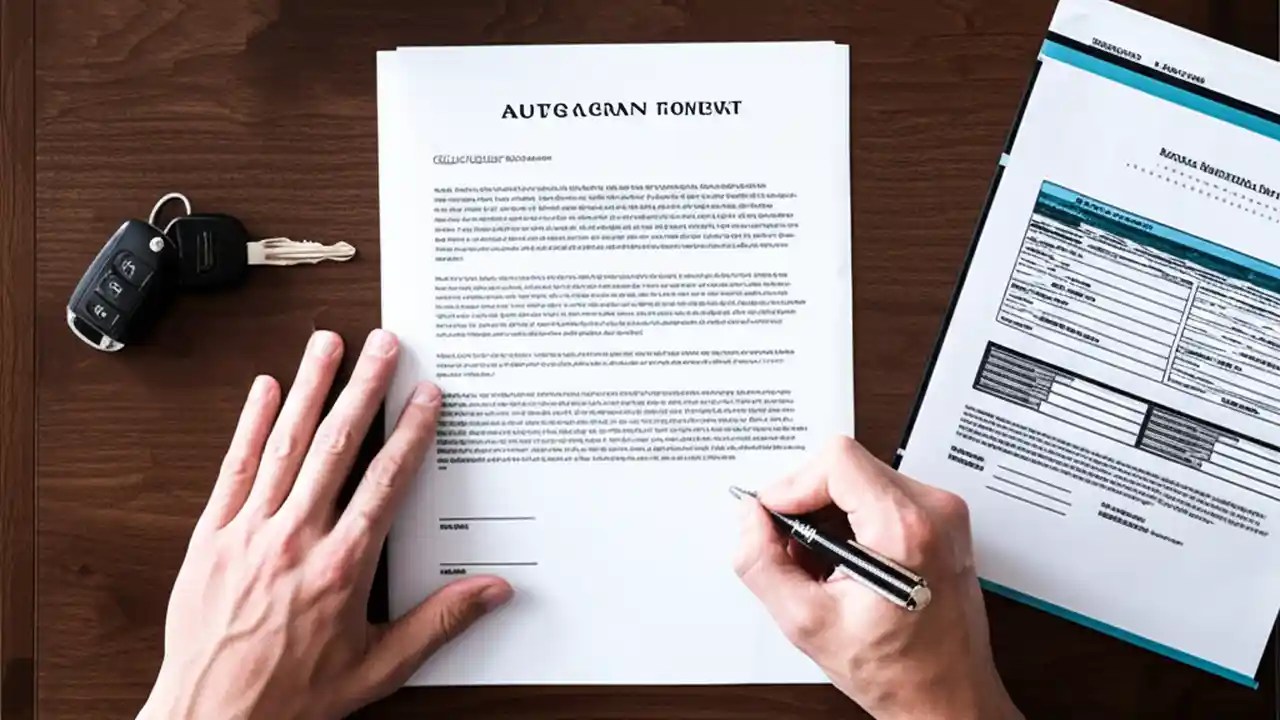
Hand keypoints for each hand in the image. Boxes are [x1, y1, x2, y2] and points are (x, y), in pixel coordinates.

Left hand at [139, 330, 512, 719]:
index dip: (410, 433)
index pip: (385, 482)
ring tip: (326, 345)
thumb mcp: (379, 668)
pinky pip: (234, 470)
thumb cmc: (293, 695)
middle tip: (382, 345)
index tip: (425, 397)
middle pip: (336, 446)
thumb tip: (493, 592)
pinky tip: (263, 391)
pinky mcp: (211, 537)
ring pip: (285, 445)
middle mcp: (296, 539)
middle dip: (363, 388)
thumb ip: (439, 622)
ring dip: (309, 389)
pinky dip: (250, 427)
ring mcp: (249, 533)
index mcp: (342, 567)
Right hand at [734, 437, 1020, 719]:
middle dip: (808, 502)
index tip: (775, 514)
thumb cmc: (898, 671)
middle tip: (795, 550)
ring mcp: (944, 513)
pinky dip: (852, 519)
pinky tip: (846, 561)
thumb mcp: (808, 622)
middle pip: (847, 466)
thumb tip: (749, 519)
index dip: (793, 484)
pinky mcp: (943, 520)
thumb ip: (762, 563)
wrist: (948, 698)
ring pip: (861, 477)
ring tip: (823, 564)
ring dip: (829, 513)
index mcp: (906, 530)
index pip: (837, 460)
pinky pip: (882, 493)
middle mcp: (934, 511)